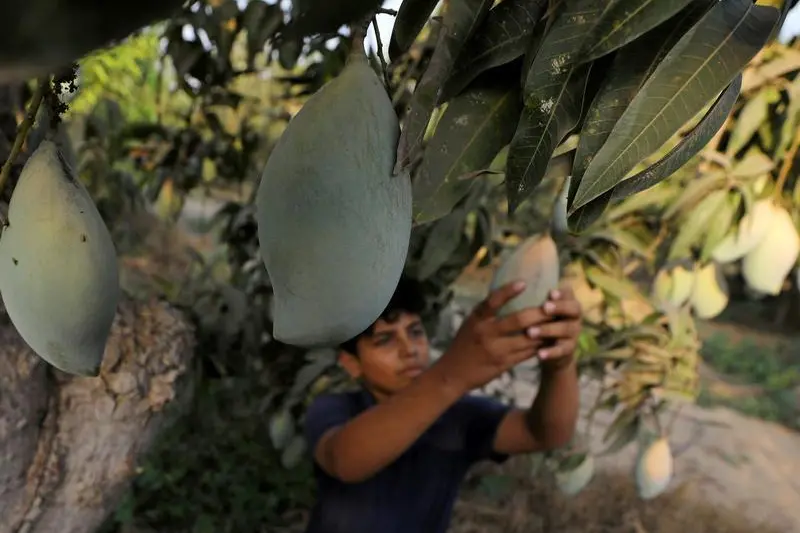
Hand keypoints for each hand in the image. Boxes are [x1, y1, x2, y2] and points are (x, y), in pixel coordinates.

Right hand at [433, 281, 556, 393]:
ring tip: (556, 322)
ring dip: (544, 331)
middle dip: (539, 313)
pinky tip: (548, 340)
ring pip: (528, 338)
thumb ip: (486, 312)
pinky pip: (527, 353)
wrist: (452, 374)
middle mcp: (486, 333)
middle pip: (518, 320)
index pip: (493, 301)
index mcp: (477, 320)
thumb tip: (506, 292)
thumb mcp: (470, 324)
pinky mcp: (504, 364)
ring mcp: (496, 350)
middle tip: (552, 306)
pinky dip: (539, 345)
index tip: (524, 282)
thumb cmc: (463, 344)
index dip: (508, 291)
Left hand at [530, 286, 581, 369]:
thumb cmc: (548, 324)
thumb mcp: (548, 312)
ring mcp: (574, 335)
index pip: (570, 296)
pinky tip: (539, 354)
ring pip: (565, 330)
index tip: (551, 293)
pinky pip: (561, 351)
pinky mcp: (568, 351)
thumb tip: (543, 288)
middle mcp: (575, 319)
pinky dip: (550, 352)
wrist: (555, 353)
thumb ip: (548, 301)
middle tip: (544, 307)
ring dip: (548, 330)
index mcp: (570, 306)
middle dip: (559, 308)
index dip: (562, 295)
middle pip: (573, 310)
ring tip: (530, 332)